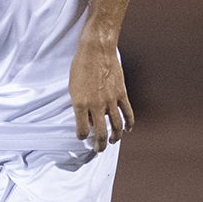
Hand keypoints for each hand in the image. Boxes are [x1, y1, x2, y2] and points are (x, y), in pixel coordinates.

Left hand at [70, 34, 131, 151]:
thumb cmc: (80, 67)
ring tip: (112, 142)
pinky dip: (129, 123)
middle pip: (100, 133)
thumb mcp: (73, 88)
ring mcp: (110, 100)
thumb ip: (79, 105)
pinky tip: (127, 130)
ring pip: (116, 126)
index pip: (82, 130)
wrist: (96, 51)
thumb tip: (88, 119)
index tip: (82, 138)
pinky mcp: (121, 94)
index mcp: (80, 104)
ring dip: (115, 137)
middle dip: (99, 144)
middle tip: (98, 149)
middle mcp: (96, 105)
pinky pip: (128, 113)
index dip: (82, 137)